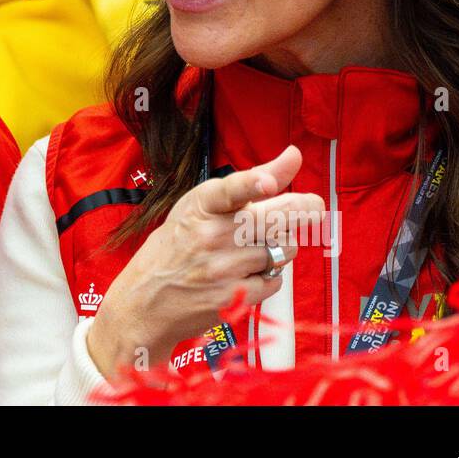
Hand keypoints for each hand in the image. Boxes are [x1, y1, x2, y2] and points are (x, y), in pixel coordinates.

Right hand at [85, 145, 324, 379]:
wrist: (144, 302)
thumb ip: (250, 182)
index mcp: (200, 205)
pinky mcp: (234, 297)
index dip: (254, 185)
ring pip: (284, 249)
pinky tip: (246, 273)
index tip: (269, 183)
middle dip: (305, 210)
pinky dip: (269, 275)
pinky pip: (276, 280)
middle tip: (314, 206)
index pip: (230, 190)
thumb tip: (294, 155)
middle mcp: (212, 235)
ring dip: (280, 247)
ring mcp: (224, 268)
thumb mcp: (198, 207)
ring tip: (256, 248)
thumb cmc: (175, 248)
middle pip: (276, 220)